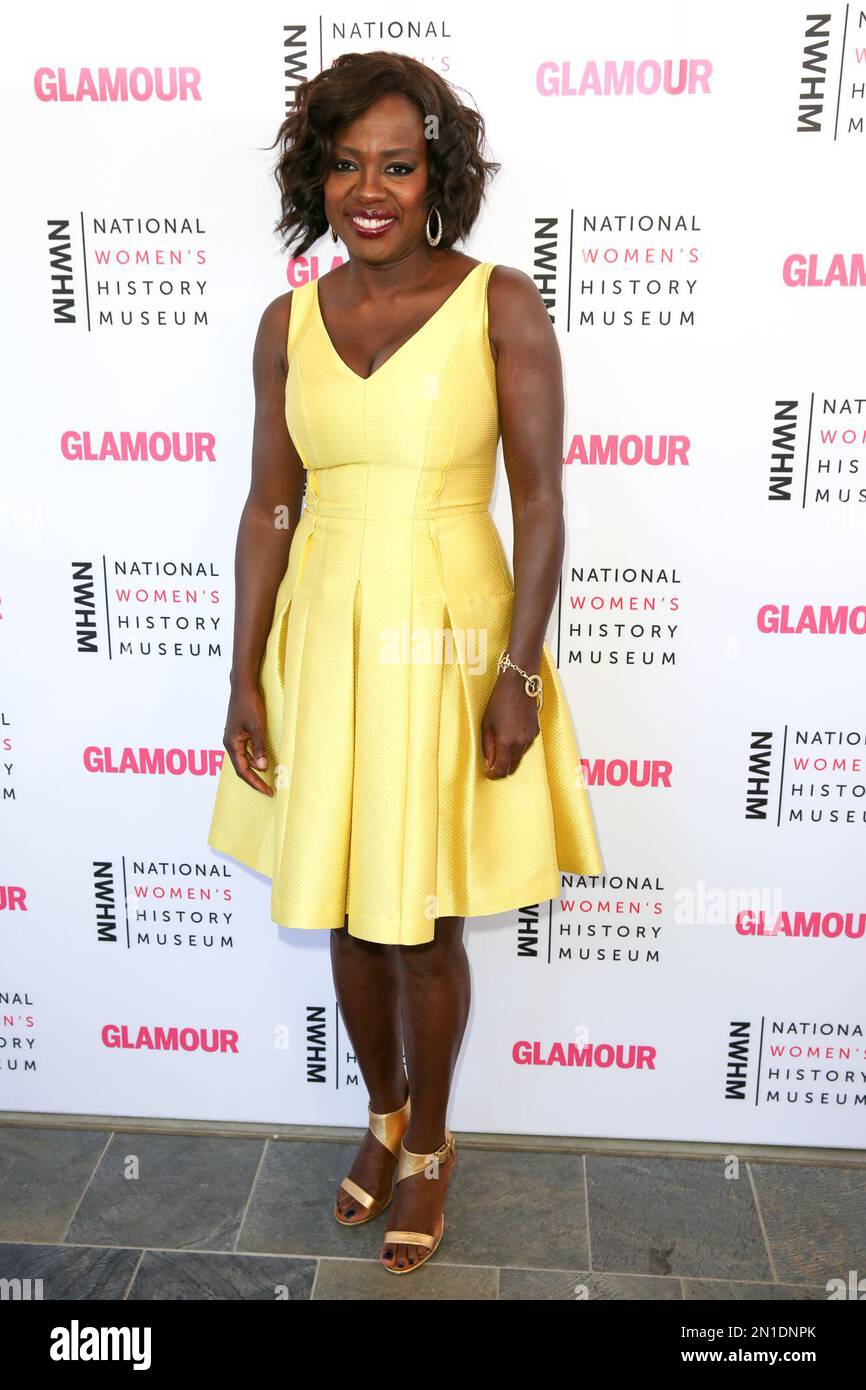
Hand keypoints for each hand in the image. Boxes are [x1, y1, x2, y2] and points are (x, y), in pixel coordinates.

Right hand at [222, 681, 272, 795]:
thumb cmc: (249, 703)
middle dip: (255, 780)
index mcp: (231, 743)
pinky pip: (246, 752)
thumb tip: (262, 767)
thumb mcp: (257, 726)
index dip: (255, 782)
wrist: (243, 686)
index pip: (242, 770)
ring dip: (255, 771)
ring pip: (244, 760)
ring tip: (268, 780)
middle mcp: (230, 743)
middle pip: (242, 768)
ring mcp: (234, 738)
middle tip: (270, 789)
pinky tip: (264, 763)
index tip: (267, 791)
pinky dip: (254, 760)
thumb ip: (259, 747)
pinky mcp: (239, 733)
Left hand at [480, 669, 540, 777]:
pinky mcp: (536, 732)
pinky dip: (517, 748)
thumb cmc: (500, 701)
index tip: (488, 773)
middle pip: (512, 768)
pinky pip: (526, 747)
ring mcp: (531, 738)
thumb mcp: (486, 724)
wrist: (519, 685)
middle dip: (502, 768)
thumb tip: (488, 762)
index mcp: (507, 742)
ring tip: (500, 745)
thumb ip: (487, 746)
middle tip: (492, 763)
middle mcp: (521, 743)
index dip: (493, 774)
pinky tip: (510, 736)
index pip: (502, 770)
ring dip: (510, 757)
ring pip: (519, 758)